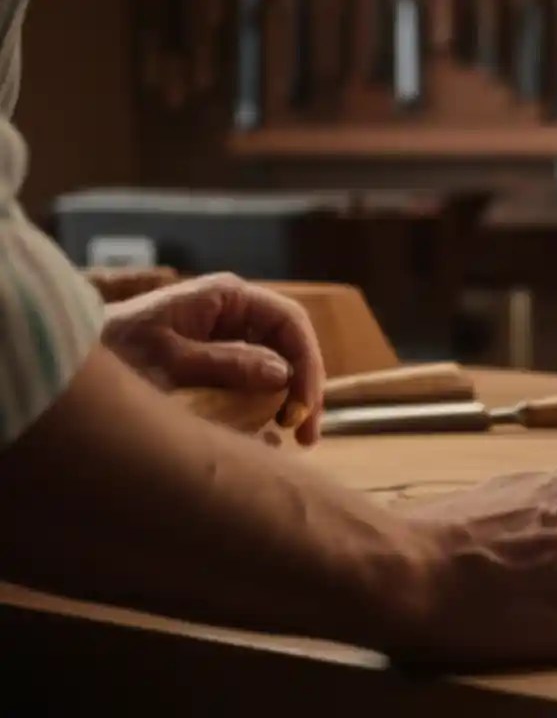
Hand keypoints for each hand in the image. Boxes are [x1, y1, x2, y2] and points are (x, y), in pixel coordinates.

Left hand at [102, 273, 324, 443]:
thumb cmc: (112, 353)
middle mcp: (233, 314)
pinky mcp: (216, 365)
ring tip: (292, 441)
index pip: (290, 322)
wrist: (67, 366)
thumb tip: (283, 374)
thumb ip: (225, 364)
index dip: (307, 364)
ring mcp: (226, 338)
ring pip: (277, 368)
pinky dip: (264, 410)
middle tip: (305, 436)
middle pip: (290, 347)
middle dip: (302, 390)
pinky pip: (253, 384)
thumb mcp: (167, 362)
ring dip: (286, 404)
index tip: (304, 408)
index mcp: (226, 297)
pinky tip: (266, 438)